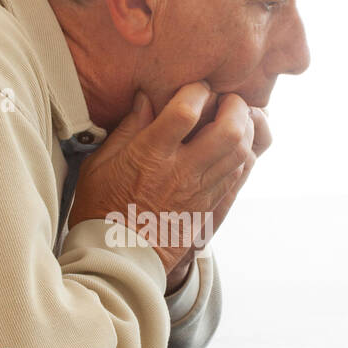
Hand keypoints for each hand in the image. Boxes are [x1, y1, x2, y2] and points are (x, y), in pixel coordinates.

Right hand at [68, 81, 255, 280]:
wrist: (118, 259)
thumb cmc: (101, 209)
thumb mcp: (101, 164)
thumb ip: (128, 128)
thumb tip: (145, 98)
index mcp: (151, 156)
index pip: (186, 112)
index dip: (197, 91)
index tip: (195, 88)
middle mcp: (182, 171)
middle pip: (229, 130)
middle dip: (235, 106)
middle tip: (228, 99)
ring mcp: (200, 191)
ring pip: (242, 152)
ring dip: (246, 129)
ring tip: (236, 118)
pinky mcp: (210, 207)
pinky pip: (239, 175)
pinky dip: (244, 154)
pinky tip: (234, 146)